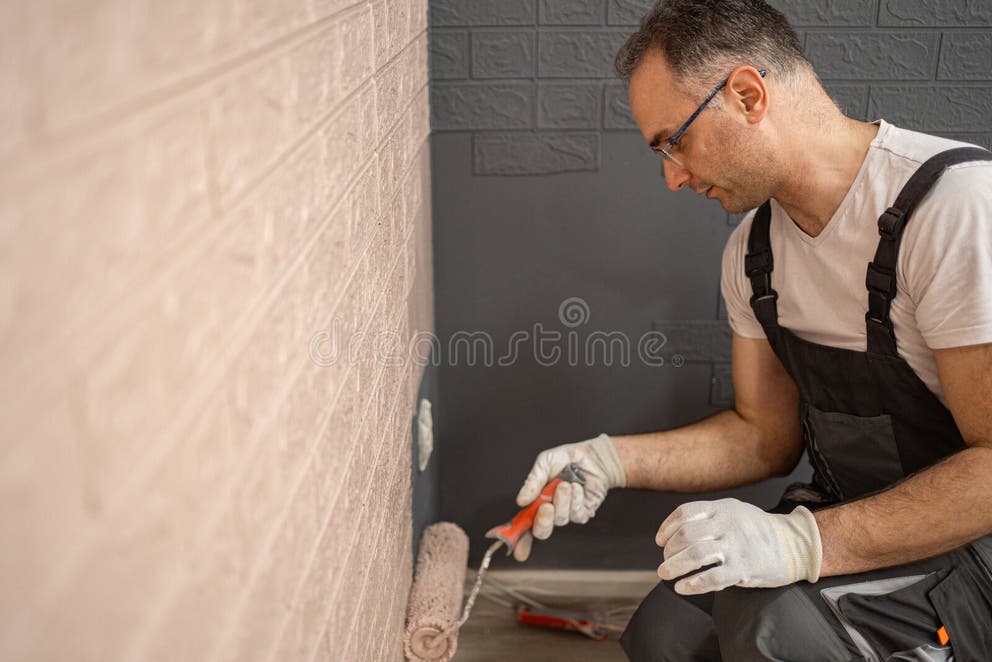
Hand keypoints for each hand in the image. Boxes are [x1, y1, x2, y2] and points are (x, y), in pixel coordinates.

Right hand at [512, 433, 625, 561]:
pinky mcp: (582, 513)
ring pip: (561, 519)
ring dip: (562, 501)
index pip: (524, 525)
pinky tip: (577, 487)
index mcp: (535, 501)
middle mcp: (550, 511)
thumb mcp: (544, 463)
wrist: (591, 456)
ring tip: (565, 484)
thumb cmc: (566, 459)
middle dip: (542, 522)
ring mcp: (566, 513)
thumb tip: (521, 500)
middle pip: (542, 531)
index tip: (513, 548)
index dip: (518, 540)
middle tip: (546, 506)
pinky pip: (577, 515)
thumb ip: (533, 482)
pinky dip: (576, 500)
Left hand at [655, 498, 821, 594]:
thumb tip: (678, 530)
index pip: (685, 513)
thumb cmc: (759, 530)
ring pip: (695, 556)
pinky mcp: (743, 569)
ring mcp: (735, 547)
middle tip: (665, 560)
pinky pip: (711, 578)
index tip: (660, 540)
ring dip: (674, 566)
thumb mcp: (735, 511)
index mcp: (722, 509)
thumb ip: (710, 516)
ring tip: (665, 573)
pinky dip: (692, 584)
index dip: (668, 527)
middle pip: (686, 535)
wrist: (795, 545)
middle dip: (670, 550)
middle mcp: (727, 525)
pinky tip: (682, 587)